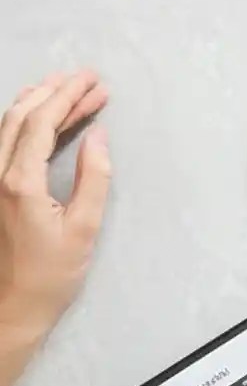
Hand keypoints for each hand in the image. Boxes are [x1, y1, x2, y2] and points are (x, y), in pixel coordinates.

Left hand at [0, 71, 109, 379]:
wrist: (11, 307)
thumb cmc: (50, 275)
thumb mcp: (84, 228)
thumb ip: (94, 178)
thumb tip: (98, 138)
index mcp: (19, 182)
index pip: (42, 123)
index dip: (68, 97)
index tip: (93, 83)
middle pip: (20, 116)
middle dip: (54, 91)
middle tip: (84, 78)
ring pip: (6, 126)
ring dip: (36, 102)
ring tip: (63, 88)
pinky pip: (4, 142)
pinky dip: (24, 122)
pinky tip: (39, 118)